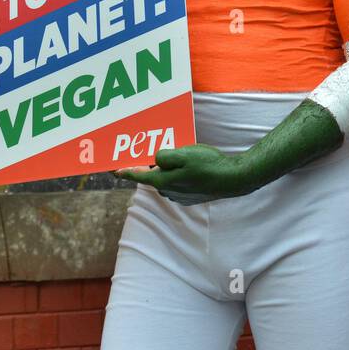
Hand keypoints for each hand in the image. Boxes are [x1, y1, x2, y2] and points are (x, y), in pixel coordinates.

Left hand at [115, 144, 251, 204]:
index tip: (115, 170)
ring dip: (167, 170)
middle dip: (151, 166)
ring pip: (166, 180)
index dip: (127, 172)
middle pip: (154, 177)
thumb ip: (165, 156)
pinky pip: (178, 184)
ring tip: (177, 157)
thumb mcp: (184, 154)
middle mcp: (169, 191)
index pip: (140, 177)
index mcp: (164, 181)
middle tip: (151, 154)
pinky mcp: (191, 196)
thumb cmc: (209, 165)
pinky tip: (190, 167)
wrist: (233, 179)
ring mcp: (181, 196)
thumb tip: (156, 159)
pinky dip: (178, 175)